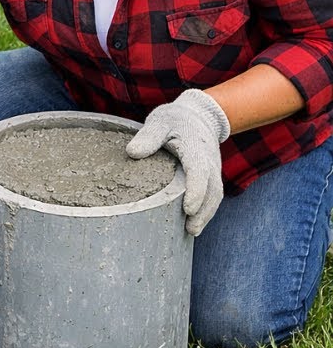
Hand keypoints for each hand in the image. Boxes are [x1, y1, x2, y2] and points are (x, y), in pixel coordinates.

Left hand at [127, 89, 230, 235]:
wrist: (197, 116)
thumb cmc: (175, 120)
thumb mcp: (160, 121)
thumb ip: (149, 136)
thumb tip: (133, 152)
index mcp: (196, 148)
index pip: (200, 172)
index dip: (196, 191)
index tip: (188, 208)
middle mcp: (209, 161)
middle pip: (212, 189)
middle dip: (203, 211)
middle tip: (190, 229)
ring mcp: (212, 170)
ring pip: (215, 195)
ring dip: (206, 214)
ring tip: (192, 231)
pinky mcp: (210, 177)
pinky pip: (212, 195)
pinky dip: (206, 210)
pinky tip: (193, 224)